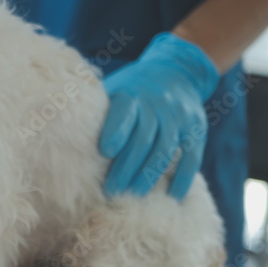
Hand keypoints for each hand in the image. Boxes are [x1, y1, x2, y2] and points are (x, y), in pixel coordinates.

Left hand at [99, 32, 219, 199]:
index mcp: (133, 93)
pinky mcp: (197, 128)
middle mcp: (158, 103)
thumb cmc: (134, 88)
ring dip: (149, 175)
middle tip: (112, 190)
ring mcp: (180, 116)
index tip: (105, 152)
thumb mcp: (117, 89)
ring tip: (134, 195)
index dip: (116, 131)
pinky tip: (172, 195)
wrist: (177, 71)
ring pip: (166, 149)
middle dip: (127, 166)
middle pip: (144, 138)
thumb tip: (71, 138)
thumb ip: (102, 111)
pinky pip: (192, 156)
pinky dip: (183, 177)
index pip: (125, 112)